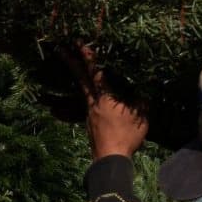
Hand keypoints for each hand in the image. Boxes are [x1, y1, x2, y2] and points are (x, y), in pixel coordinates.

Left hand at [61, 43, 147, 161]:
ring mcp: (88, 113)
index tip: (80, 43)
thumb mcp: (140, 117)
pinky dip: (85, 95)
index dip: (89, 57)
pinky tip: (91, 96)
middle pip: (80, 78)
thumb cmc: (126, 136)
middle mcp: (93, 102)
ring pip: (80, 90)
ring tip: (69, 66)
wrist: (110, 159)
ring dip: (76, 77)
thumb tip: (143, 92)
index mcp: (105, 97)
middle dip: (70, 62)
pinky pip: (84, 104)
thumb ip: (141, 102)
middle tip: (59, 49)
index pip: (96, 72)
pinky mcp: (88, 123)